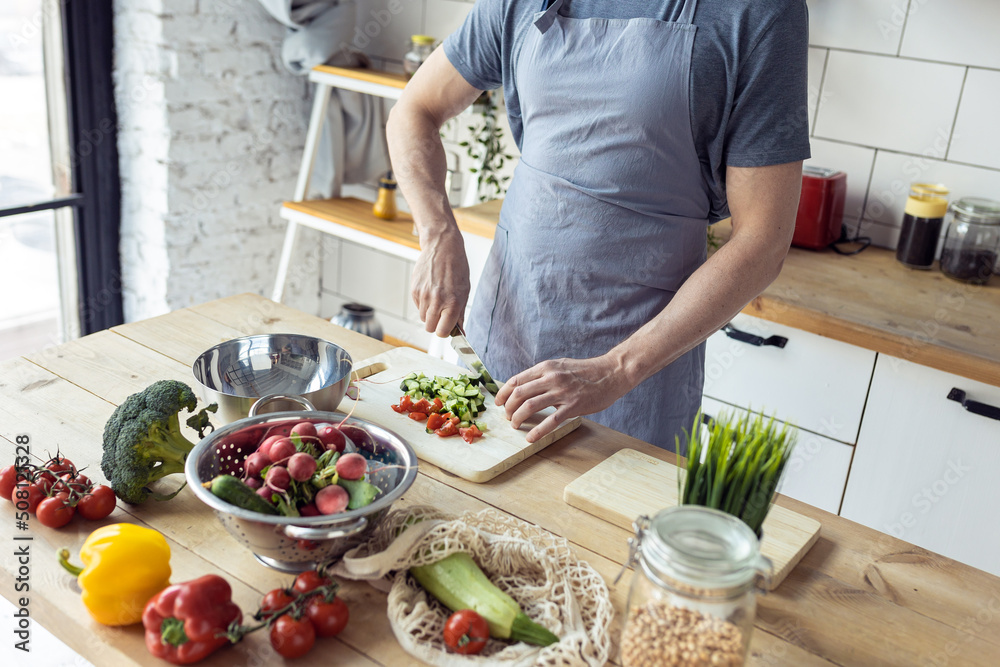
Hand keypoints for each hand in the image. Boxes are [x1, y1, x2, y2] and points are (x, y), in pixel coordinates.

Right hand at [410, 229, 469, 335]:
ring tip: (437, 298)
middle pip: (430, 328)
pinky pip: (418, 306)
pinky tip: (431, 290)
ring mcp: (423, 295)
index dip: (444, 331)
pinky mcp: (414, 289)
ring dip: (430, 313)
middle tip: (442, 314)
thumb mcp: (464, 292)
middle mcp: (437, 301)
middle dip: (436, 324)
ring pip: (423, 318)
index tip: (447, 327)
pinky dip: (424, 303)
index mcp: (452, 303)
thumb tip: (460, 332)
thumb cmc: (457, 269)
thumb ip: (460, 314)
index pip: (442, 332)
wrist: (442, 248)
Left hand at [495, 355, 633, 442]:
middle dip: (508, 408)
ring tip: (515, 426)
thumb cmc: (586, 371)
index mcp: (546, 368)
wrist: (611, 373)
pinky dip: (537, 431)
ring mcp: (562, 392)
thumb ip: (544, 375)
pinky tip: (531, 438)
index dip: (503, 393)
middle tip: (507, 417)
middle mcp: (551, 378)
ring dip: (518, 418)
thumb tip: (525, 386)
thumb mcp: (560, 366)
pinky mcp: (573, 406)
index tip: (498, 403)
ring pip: (529, 406)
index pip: (516, 381)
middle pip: (519, 394)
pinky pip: (551, 421)